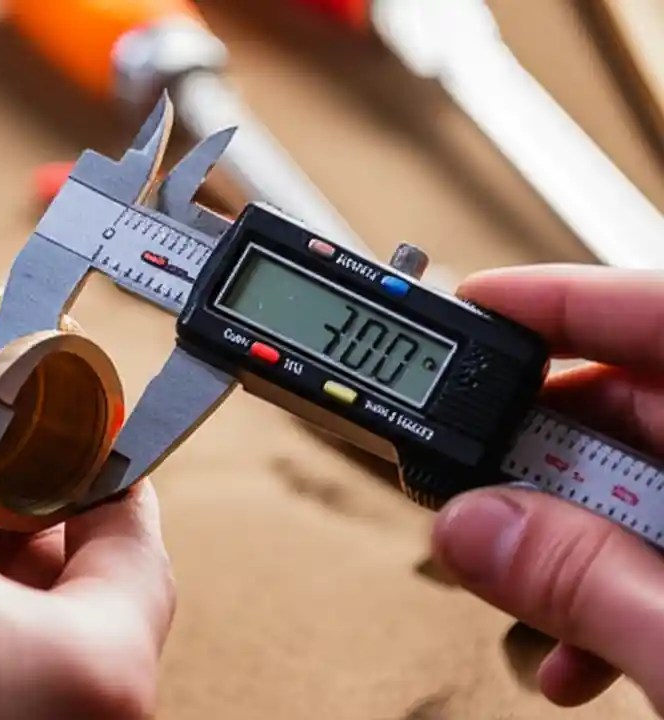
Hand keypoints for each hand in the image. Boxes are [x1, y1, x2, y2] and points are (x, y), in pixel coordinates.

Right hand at [433, 265, 663, 711]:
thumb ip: (584, 581)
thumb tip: (473, 527)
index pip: (661, 317)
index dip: (564, 297)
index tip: (477, 301)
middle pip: (631, 409)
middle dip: (536, 459)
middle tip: (468, 489)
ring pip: (635, 489)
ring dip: (561, 544)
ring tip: (524, 599)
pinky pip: (657, 548)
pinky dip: (605, 590)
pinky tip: (577, 648)